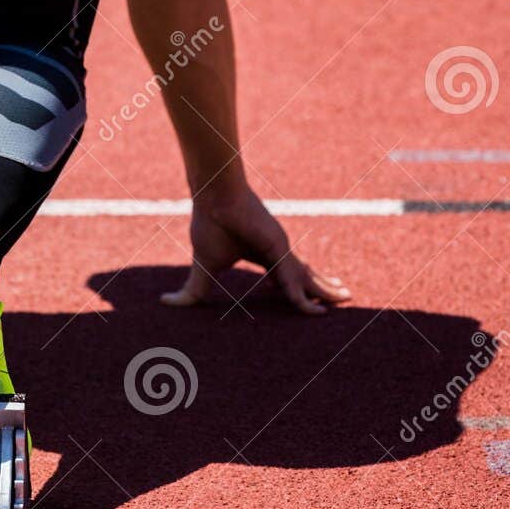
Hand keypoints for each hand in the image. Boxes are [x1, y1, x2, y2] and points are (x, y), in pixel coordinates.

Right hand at [162, 185, 348, 314]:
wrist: (214, 197)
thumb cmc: (209, 226)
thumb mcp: (203, 267)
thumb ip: (192, 290)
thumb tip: (164, 303)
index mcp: (261, 256)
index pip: (283, 278)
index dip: (294, 290)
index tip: (303, 302)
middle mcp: (276, 253)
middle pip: (303, 276)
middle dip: (320, 288)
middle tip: (339, 299)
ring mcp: (281, 250)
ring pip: (307, 277)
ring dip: (325, 292)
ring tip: (345, 299)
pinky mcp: (279, 249)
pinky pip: (292, 280)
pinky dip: (302, 298)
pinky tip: (314, 311)